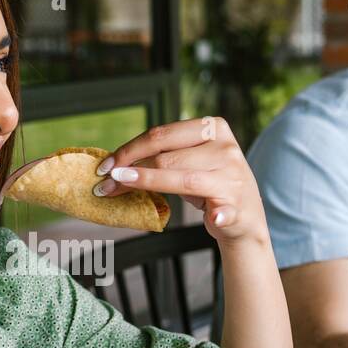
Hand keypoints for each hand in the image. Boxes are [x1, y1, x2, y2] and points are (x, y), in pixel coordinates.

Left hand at [92, 117, 266, 246]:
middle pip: (166, 156)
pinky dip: (220, 214)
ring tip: (117, 190)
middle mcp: (226, 149)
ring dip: (147, 184)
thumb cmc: (208, 186)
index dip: (129, 149)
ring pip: (183, 179)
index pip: (161, 134)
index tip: (105, 166)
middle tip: (103, 185)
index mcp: (213, 128)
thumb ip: (162, 155)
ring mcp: (233, 178)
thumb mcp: (189, 163)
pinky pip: (225, 210)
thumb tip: (115, 162)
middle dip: (129, 170)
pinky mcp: (238, 207)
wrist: (244, 219)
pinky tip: (215, 218)